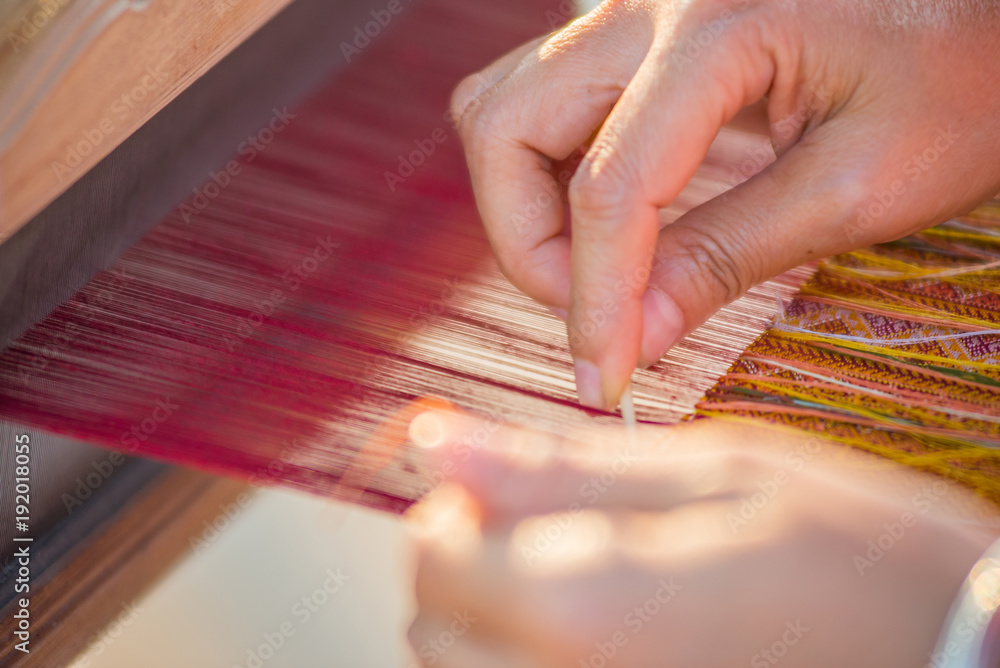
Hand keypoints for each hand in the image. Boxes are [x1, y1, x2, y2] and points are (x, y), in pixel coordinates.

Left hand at [408, 417, 999, 666]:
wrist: (958, 660)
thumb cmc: (856, 556)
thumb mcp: (713, 472)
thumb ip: (557, 466)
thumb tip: (436, 439)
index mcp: (581, 605)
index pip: (428, 554)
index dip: (458, 506)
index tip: (516, 487)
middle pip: (431, 628)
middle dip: (468, 566)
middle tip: (558, 533)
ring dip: (493, 624)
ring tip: (590, 585)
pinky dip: (530, 663)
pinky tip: (601, 636)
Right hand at [449, 0, 999, 409]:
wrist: (984, 13)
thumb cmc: (960, 80)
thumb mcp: (857, 185)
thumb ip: (728, 256)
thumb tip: (634, 337)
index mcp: (714, 27)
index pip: (608, 185)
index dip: (593, 298)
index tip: (605, 378)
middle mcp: (649, 4)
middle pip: (505, 125)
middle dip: (527, 241)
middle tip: (591, 313)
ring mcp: (635, 12)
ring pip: (506, 110)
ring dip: (525, 206)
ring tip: (593, 272)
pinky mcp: (638, 37)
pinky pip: (544, 104)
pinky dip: (548, 177)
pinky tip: (609, 224)